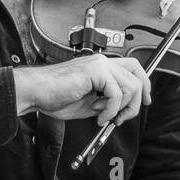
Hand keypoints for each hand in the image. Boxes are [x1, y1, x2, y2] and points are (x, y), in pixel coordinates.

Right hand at [13, 57, 151, 124]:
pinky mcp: (95, 71)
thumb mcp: (88, 104)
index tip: (144, 102)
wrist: (36, 92)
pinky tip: (97, 115)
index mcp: (101, 67)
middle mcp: (102, 62)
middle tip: (124, 116)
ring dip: (121, 108)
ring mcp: (99, 64)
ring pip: (131, 86)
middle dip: (138, 99)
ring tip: (103, 116)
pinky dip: (110, 110)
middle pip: (138, 74)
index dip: (144, 85)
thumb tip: (120, 112)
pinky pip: (117, 93)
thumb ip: (106, 103)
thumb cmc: (54, 97)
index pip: (134, 68)